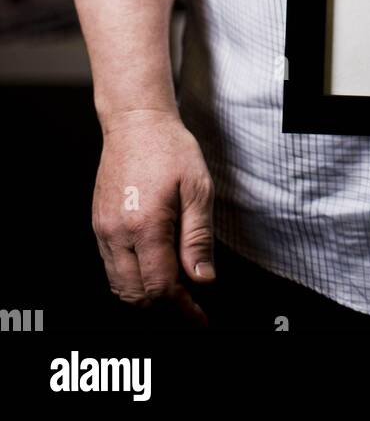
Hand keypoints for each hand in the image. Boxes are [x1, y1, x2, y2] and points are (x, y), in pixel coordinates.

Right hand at [93, 109, 215, 326]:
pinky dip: (130, 278)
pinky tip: (152, 266)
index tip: (199, 315)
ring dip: (145, 294)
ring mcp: (103, 230)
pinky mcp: (98, 225)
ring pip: (119, 286)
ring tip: (173, 286)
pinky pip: (110, 268)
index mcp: (145, 225)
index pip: (160, 287)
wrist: (135, 122)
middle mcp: (117, 233)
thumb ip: (198, 237)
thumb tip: (202, 279)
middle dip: (164, 305)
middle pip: (136, 295)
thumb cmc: (170, 149)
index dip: (182, 306)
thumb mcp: (198, 188)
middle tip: (190, 302)